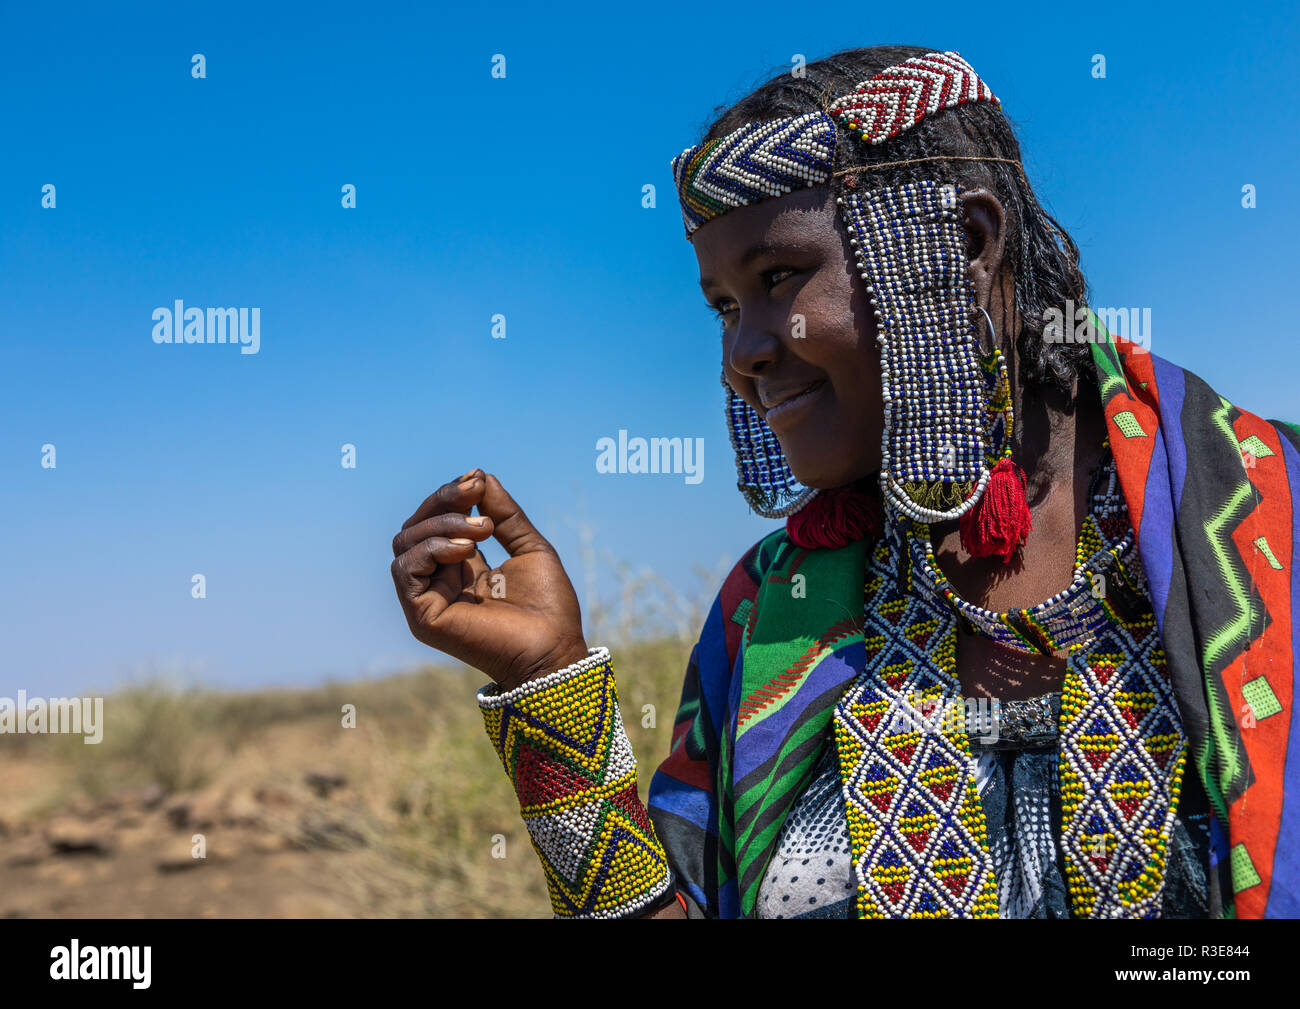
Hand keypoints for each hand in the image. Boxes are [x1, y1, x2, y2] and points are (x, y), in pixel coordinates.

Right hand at [391, 469, 589, 690]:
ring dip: (441, 525)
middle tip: (474, 493)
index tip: (477, 480)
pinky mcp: (421, 616)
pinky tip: (467, 550)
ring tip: (481, 530)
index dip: (451, 496)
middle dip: (442, 502)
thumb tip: (481, 477)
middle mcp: (438, 581)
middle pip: (415, 527)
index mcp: (461, 567)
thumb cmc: (547, 607)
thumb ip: (505, 514)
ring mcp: (426, 599)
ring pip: (405, 543)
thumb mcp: (529, 547)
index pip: (436, 521)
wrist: (553, 650)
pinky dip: (431, 549)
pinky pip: (405, 569)